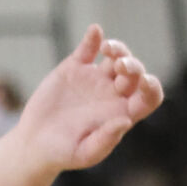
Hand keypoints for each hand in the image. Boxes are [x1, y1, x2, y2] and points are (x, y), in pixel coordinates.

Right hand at [13, 25, 163, 175]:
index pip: (149, 96)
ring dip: (118, 49)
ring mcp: (95, 78)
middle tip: (121, 67)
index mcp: (123, 112)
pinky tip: (95, 31)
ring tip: (108, 50)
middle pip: (135, 72)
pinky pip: (88, 48)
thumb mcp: (85, 153)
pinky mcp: (74, 68)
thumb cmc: (63, 153)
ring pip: (116, 56)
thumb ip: (105, 140)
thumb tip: (125, 121)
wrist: (34, 142)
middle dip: (133, 66)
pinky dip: (93, 38)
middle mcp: (114, 93)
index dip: (152, 88)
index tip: (144, 83)